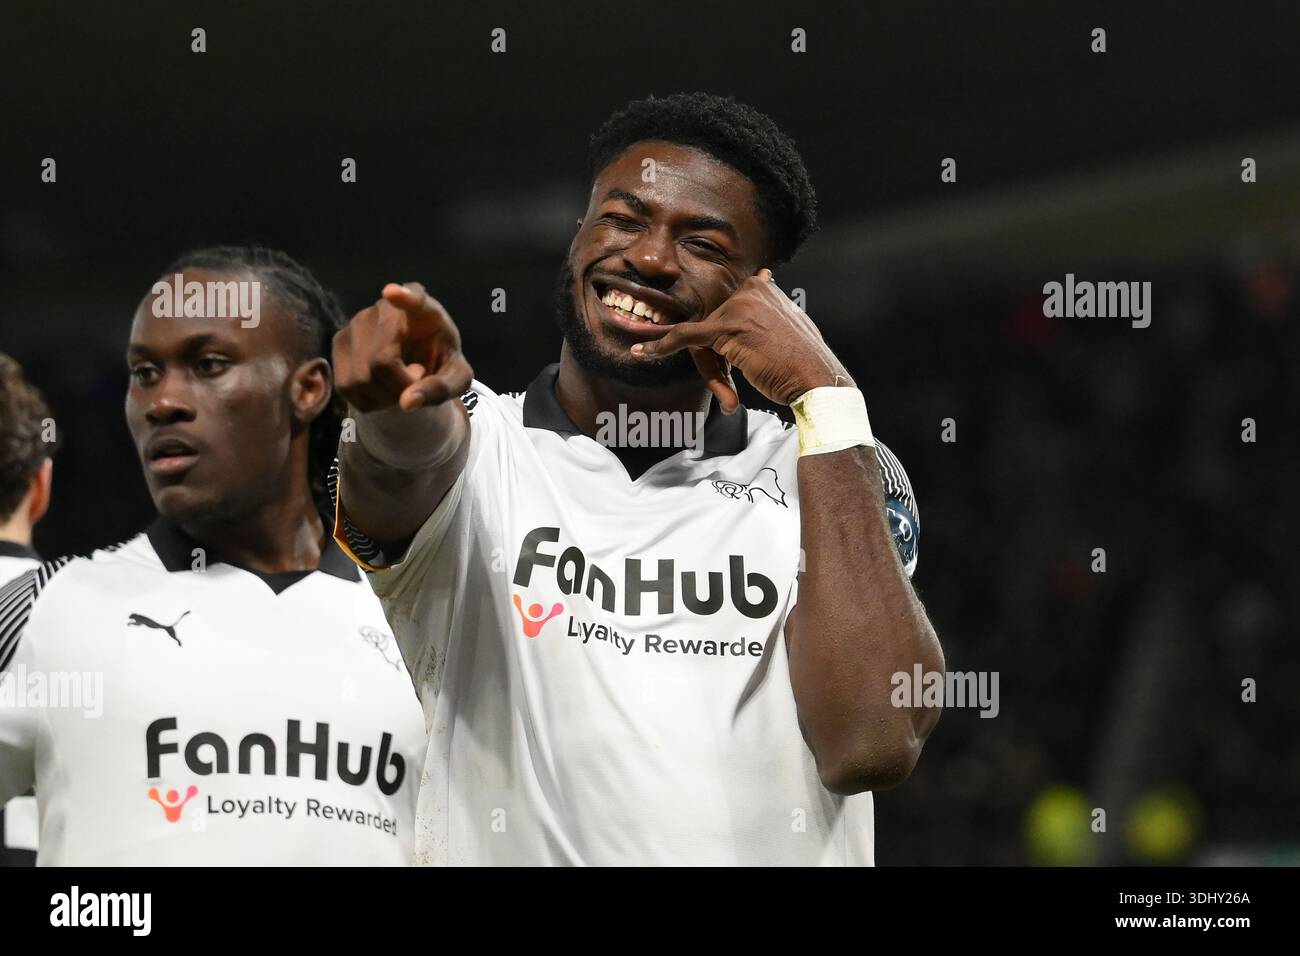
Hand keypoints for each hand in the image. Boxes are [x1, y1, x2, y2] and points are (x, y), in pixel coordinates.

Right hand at [333, 283, 472, 412]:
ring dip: (384, 395)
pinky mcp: (339, 341)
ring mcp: (357, 322)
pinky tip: (381, 387)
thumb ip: (441, 388)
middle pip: (382, 362)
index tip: (391, 293)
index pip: (415, 299)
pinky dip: (367, 399)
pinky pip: (346, 385)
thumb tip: (407, 403)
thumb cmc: (441, 362)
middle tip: (416, 380)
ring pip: (361, 377)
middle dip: (400, 386)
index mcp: (426, 309)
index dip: (404, 298)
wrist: (420, 360)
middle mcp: (385, 309)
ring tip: (400, 383)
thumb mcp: (456, 378)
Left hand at [630, 269, 852, 408]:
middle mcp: (752, 291)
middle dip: (713, 352)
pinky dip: (662, 344)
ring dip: (702, 360)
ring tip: (707, 382)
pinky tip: (643, 350)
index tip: (708, 340)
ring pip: (703, 333)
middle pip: (713, 321)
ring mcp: (739, 309)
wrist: (818, 380)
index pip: (728, 308)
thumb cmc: (806, 363)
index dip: (719, 332)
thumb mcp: (794, 327)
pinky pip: (686, 336)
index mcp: (766, 290)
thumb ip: (775, 309)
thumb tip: (766, 282)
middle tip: (723, 379)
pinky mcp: (727, 329)